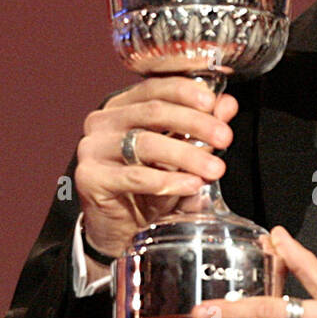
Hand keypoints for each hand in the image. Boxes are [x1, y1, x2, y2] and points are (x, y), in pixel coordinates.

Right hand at [74, 76, 237, 257]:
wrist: (123, 230)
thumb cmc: (150, 188)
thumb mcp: (181, 156)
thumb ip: (200, 129)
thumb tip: (227, 104)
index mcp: (123, 106)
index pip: (154, 87)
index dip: (186, 91)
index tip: (214, 103)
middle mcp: (103, 121)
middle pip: (154, 112)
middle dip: (195, 123)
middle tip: (224, 137)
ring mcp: (92, 148)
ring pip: (146, 143)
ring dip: (187, 155)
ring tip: (214, 169)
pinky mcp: (89, 177)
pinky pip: (134, 176)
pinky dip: (167, 180)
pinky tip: (191, 184)